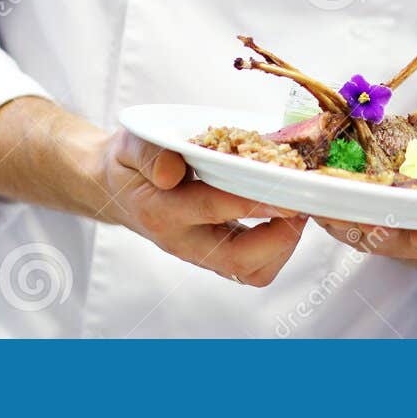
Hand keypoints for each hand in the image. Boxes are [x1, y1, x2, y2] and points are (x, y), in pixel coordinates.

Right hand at [92, 129, 306, 286]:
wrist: (114, 190)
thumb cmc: (128, 163)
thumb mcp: (128, 146)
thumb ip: (148, 154)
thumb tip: (171, 171)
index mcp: (161, 210)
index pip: (211, 208)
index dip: (251, 199)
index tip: (283, 184)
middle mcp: (183, 240)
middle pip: (239, 259)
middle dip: (279, 235)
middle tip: (302, 201)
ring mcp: (201, 253)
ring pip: (251, 271)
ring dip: (283, 245)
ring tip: (297, 207)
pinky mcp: (215, 256)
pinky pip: (253, 268)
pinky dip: (277, 247)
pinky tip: (284, 215)